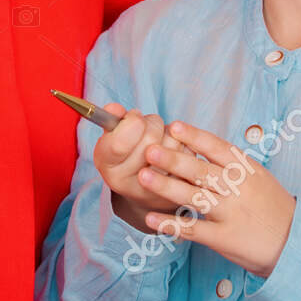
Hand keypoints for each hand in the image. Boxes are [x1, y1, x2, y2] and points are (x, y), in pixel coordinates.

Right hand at [92, 105, 185, 230]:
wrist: (149, 193)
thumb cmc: (126, 160)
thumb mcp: (111, 142)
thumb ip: (112, 122)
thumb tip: (114, 108)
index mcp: (111, 172)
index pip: (120, 142)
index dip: (130, 122)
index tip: (133, 118)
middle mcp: (134, 185)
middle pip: (150, 136)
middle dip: (151, 124)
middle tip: (146, 128)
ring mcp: (161, 189)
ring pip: (172, 140)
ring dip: (168, 132)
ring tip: (160, 142)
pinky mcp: (186, 186)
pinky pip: (189, 149)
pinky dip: (183, 143)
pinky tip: (175, 152)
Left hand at [137, 120, 296, 278]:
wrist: (295, 243)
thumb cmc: (270, 205)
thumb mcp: (258, 177)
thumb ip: (229, 162)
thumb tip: (194, 141)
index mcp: (247, 170)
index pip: (218, 148)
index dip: (196, 137)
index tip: (174, 127)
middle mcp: (238, 189)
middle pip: (202, 171)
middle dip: (174, 160)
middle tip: (149, 150)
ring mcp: (231, 214)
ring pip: (195, 197)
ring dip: (166, 187)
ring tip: (142, 177)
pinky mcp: (225, 238)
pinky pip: (193, 229)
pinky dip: (171, 224)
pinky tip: (150, 218)